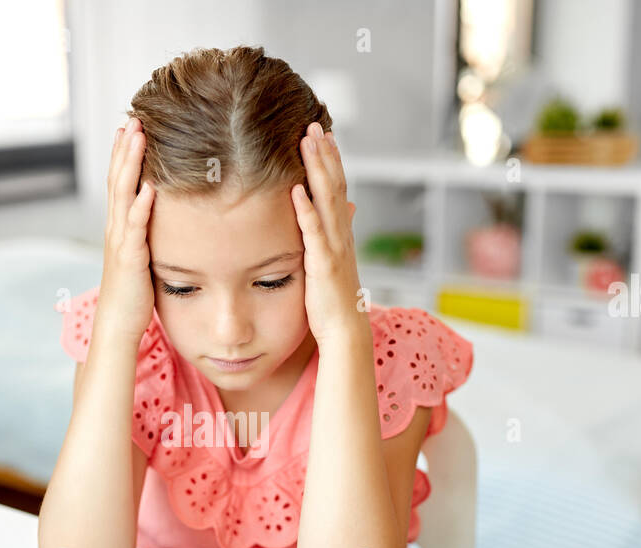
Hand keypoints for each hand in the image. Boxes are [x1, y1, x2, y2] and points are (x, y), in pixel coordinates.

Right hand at [96, 116, 156, 345]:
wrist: (117, 326)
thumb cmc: (133, 295)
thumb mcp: (141, 257)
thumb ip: (147, 236)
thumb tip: (161, 219)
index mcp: (119, 228)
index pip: (120, 183)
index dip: (123, 155)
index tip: (131, 127)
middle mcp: (115, 229)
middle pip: (118, 180)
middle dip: (125, 149)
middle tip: (133, 119)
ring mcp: (121, 242)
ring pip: (124, 196)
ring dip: (130, 166)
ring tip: (137, 138)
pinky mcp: (131, 259)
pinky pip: (135, 229)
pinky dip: (142, 206)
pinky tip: (150, 187)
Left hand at [291, 122, 363, 342]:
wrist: (345, 330)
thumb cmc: (333, 299)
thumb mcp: (332, 260)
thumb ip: (334, 233)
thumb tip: (343, 209)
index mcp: (341, 232)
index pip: (337, 188)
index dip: (331, 160)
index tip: (322, 134)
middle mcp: (341, 233)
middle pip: (334, 184)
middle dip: (324, 154)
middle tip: (314, 124)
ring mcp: (334, 247)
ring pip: (326, 200)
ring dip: (317, 170)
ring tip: (308, 142)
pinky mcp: (323, 264)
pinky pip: (313, 232)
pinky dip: (305, 210)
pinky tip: (295, 190)